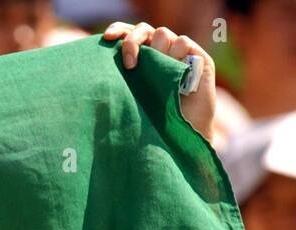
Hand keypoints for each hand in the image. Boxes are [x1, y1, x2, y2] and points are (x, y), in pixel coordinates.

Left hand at [103, 22, 215, 141]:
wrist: (181, 134)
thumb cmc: (152, 121)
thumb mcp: (131, 98)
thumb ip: (123, 79)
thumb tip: (99, 69)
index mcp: (141, 58)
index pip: (127, 33)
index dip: (118, 31)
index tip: (107, 38)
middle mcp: (158, 51)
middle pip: (142, 30)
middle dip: (132, 43)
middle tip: (130, 66)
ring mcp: (178, 52)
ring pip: (162, 34)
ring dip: (157, 52)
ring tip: (159, 76)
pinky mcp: (197, 56)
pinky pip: (182, 42)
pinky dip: (176, 55)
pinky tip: (176, 73)